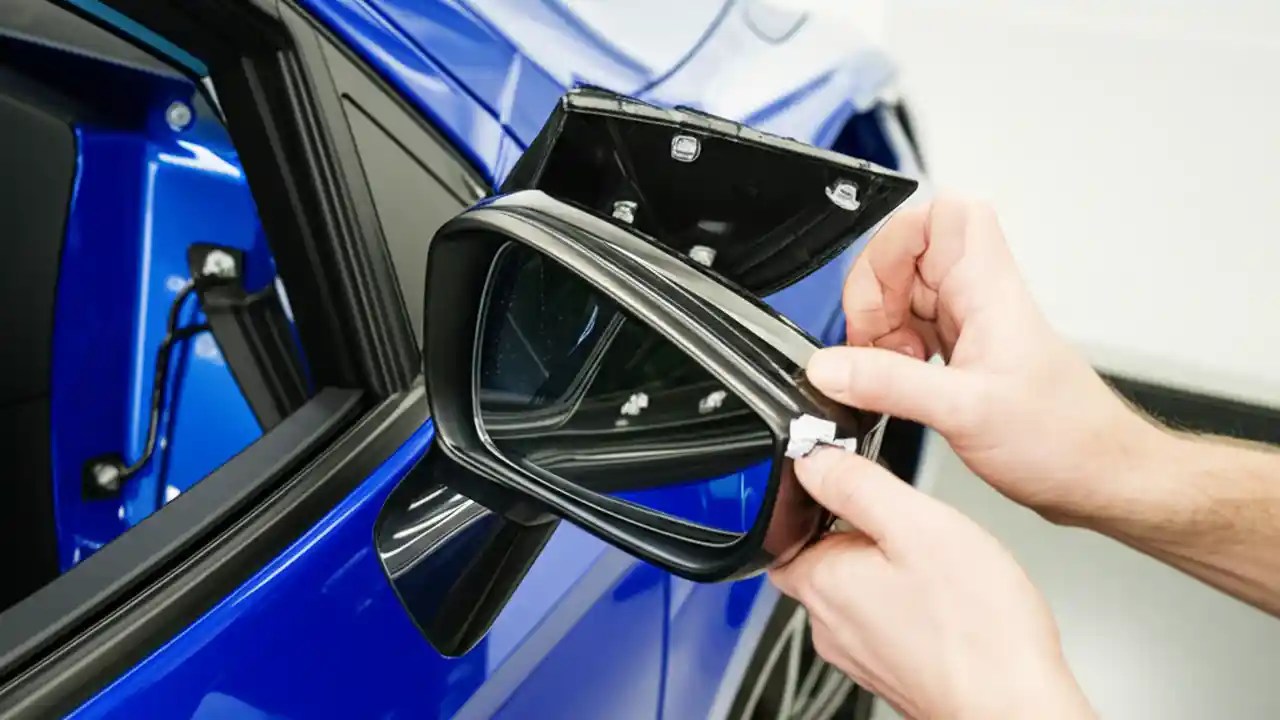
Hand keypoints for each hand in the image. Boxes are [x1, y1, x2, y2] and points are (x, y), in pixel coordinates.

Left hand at [770, 448, 1093, 719]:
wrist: (1013, 706)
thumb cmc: (976, 628)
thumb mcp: (917, 524)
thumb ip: (856, 484)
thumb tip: (812, 460)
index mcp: (820, 581)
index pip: (784, 533)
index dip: (817, 504)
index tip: (859, 492)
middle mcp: (828, 624)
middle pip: (822, 560)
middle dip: (858, 537)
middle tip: (911, 530)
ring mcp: (859, 654)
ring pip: (856, 593)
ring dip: (886, 573)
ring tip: (935, 567)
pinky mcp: (891, 673)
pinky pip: (885, 625)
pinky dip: (907, 607)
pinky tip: (945, 603)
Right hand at [813, 196, 1169, 521]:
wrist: (1099, 477)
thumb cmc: (1064, 438)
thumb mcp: (964, 411)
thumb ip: (889, 386)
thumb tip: (828, 367)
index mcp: (988, 289)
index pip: (942, 214)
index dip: (898, 238)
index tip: (879, 295)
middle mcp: (980, 298)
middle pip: (908, 256)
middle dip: (876, 299)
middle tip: (875, 347)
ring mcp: (971, 324)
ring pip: (904, 297)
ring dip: (881, 333)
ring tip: (892, 374)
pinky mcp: (964, 355)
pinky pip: (910, 335)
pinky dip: (891, 359)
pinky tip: (901, 390)